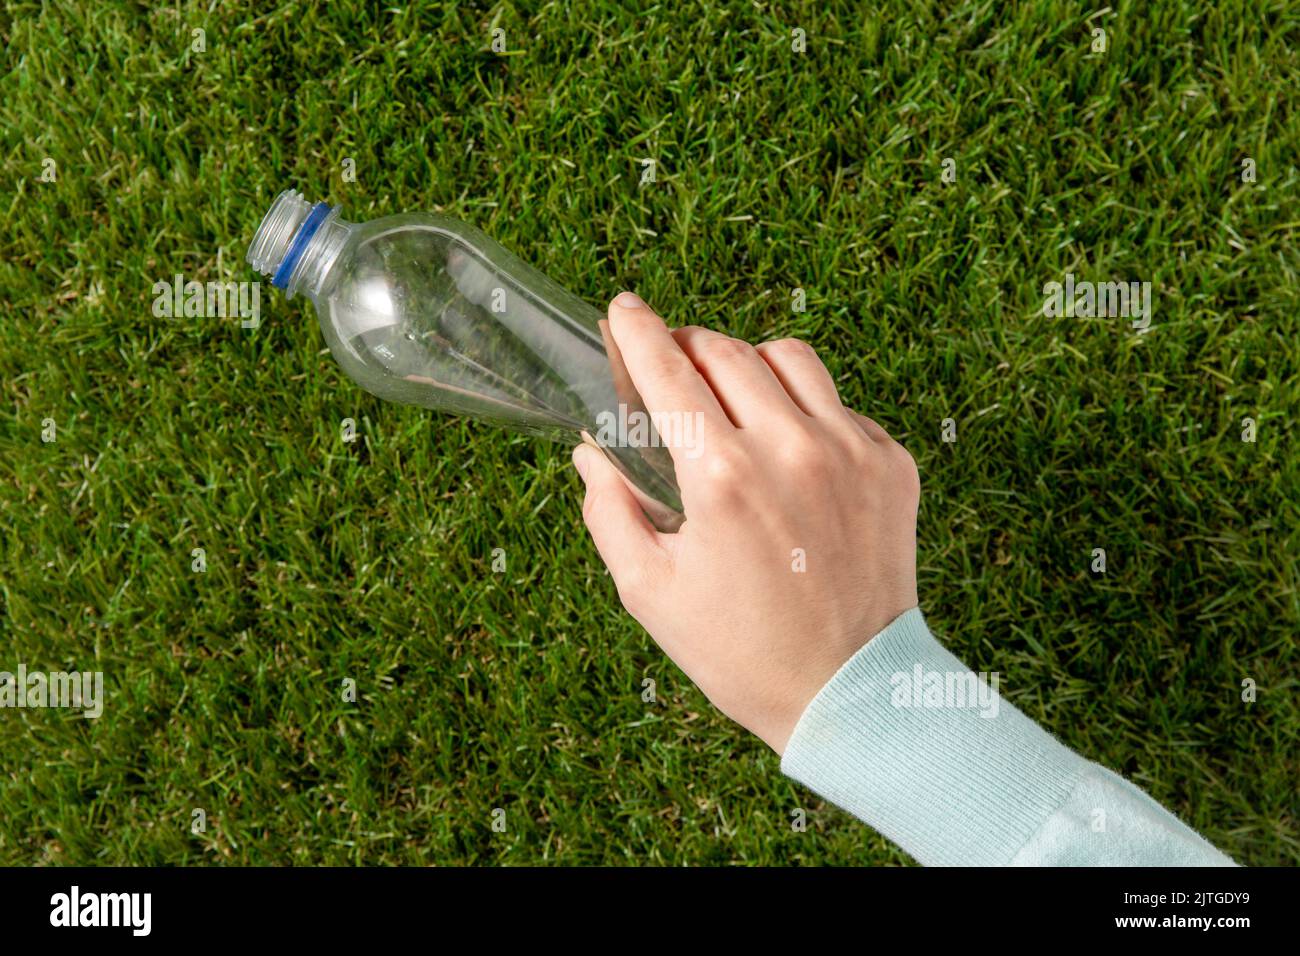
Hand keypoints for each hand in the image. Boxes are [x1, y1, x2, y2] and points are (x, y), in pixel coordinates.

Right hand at [572, 292, 920, 753]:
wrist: (853, 692)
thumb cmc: (742, 653)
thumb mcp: (650, 592)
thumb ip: (610, 511)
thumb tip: (593, 452)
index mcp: (724, 479)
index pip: (669, 371)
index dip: (638, 332)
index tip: (623, 307)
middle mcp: (792, 450)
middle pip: (727, 351)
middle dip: (687, 345)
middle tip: (669, 367)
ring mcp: (852, 451)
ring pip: (789, 357)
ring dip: (747, 364)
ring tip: (731, 399)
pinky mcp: (891, 463)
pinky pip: (837, 402)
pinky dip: (803, 409)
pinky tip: (787, 454)